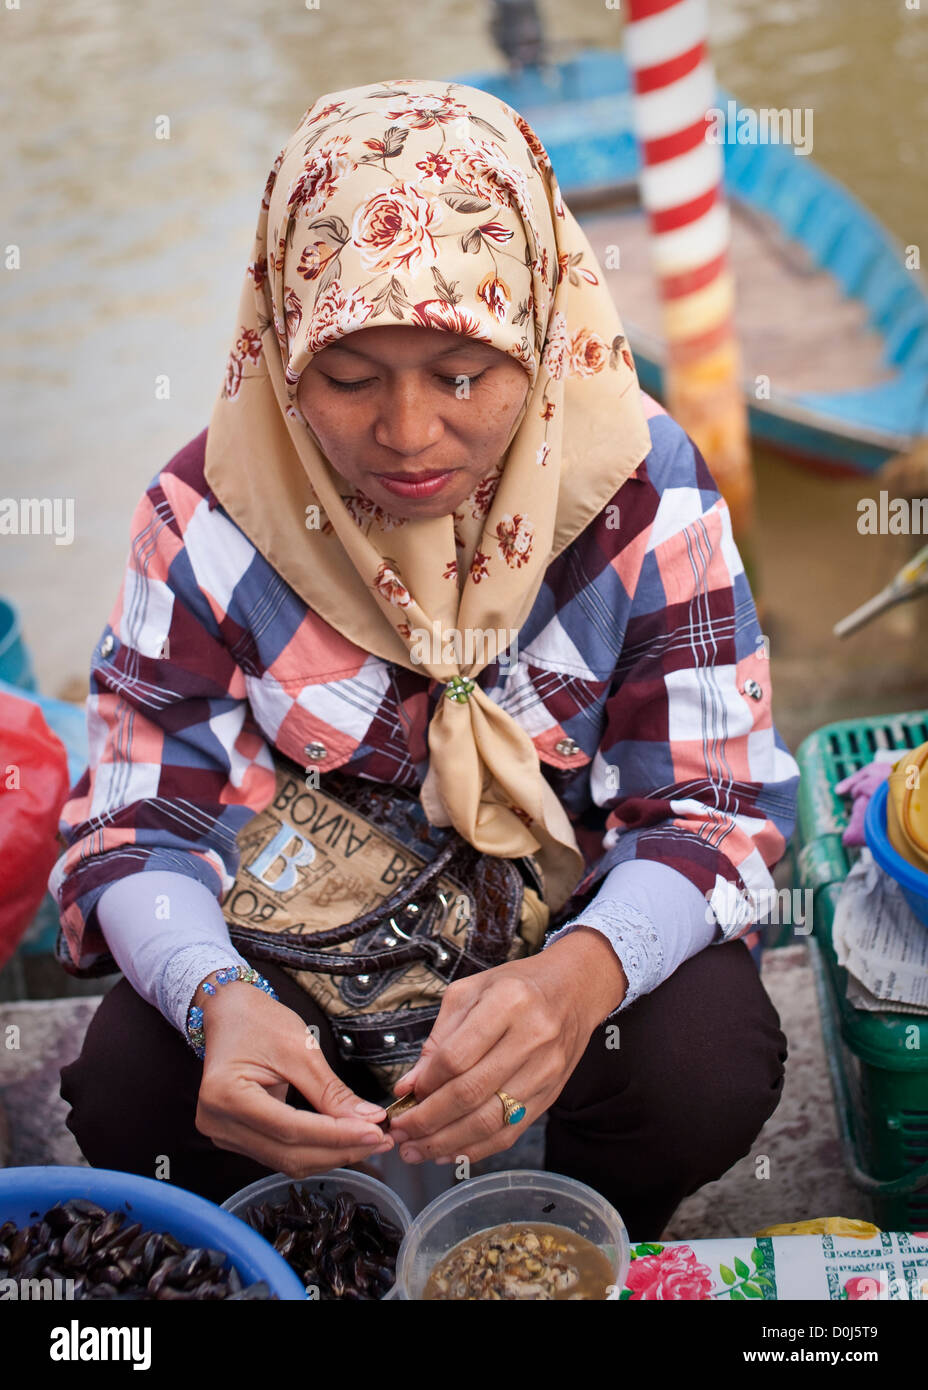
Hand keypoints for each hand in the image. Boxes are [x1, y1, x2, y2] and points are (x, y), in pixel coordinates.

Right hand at [194, 976, 392, 1176]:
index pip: (292, 1130)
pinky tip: (341, 1140)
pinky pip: (279, 1153)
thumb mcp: (300, 1049)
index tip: (375, 1133)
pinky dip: (313, 1149)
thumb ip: (332, 1091)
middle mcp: (217, 1122)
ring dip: (330, 1154)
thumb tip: (368, 1120)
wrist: (229, 1014)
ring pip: (286, 1159)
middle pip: (290, 1153)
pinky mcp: (235, 1137)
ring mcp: (223, 1133)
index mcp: (227, 1095)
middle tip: (379, 1140)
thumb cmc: (258, 1021)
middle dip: (339, 1149)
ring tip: (367, 1140)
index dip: (338, 1135)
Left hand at [388, 928, 626, 1167]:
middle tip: (399, 1133)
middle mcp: (532, 1038)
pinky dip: (476, 1148)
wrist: (573, 990)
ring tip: (416, 1150)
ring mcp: (545, 1071)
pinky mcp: (551, 1096)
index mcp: (508, 1003)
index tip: (404, 1096)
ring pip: (490, 1121)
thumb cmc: (516, 986)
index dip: (426, 1083)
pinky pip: (510, 1132)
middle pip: (471, 1093)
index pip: (457, 1056)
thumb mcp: (470, 993)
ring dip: (447, 1142)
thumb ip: (439, 1039)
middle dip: (427, 1120)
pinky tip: (449, 1152)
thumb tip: (409, 1086)